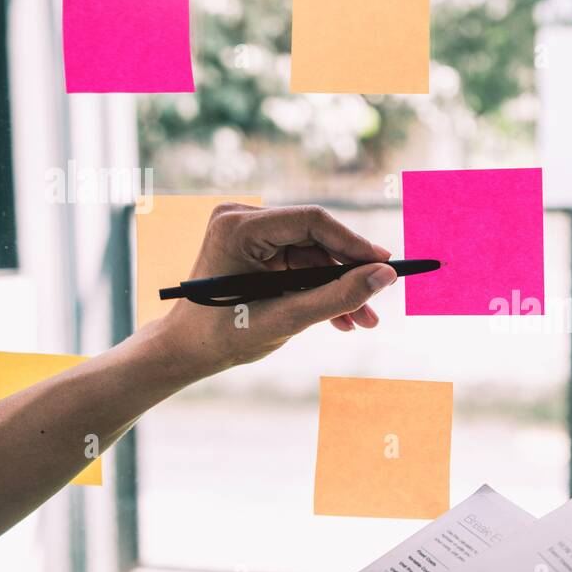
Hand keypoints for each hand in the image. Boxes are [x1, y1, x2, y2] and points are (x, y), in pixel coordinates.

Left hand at [145, 203, 396, 380]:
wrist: (186, 351)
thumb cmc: (224, 337)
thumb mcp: (287, 319)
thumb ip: (339, 296)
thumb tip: (385, 276)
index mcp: (239, 228)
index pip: (313, 221)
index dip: (354, 243)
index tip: (386, 266)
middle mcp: (242, 220)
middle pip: (315, 237)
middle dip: (348, 273)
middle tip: (377, 303)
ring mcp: (248, 233)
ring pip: (312, 254)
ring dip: (337, 287)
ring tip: (362, 321)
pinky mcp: (255, 249)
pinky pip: (300, 264)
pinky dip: (319, 288)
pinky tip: (341, 316)